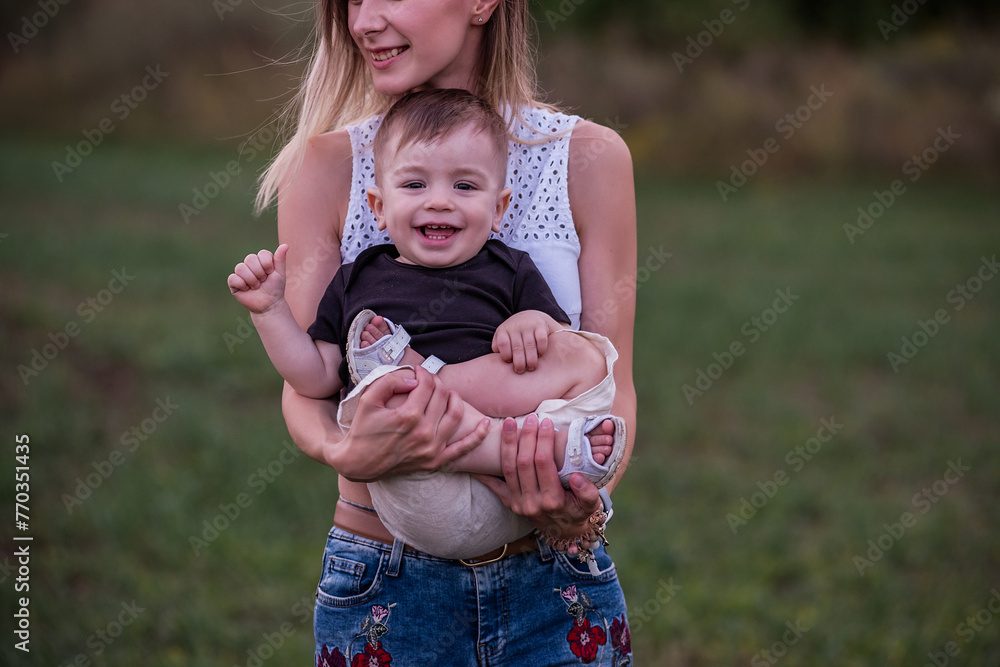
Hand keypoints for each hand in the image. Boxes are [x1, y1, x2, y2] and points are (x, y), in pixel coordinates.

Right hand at [228, 244, 288, 314]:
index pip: (262, 253)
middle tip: (263, 281)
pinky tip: (247, 289)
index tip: (270, 273)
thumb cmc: (275, 288)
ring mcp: (241, 273)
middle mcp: (250, 264)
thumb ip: (280, 259)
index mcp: (261, 260)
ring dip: (251, 280)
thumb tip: (285, 245)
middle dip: (259, 272)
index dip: (267, 264)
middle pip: (249, 258)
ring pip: (240, 267)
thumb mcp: (280, 274)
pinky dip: (242, 284)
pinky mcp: (233, 282)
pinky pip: (233, 278)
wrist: (269, 305)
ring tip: (256, 287)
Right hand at [336, 367, 488, 480]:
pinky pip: (464, 449)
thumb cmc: (362, 429)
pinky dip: (478, 436)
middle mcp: (424, 433)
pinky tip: (485, 423)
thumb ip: (390, 381)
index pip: (427, 385)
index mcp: (408, 416)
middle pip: (442, 396)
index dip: (423, 373)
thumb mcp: (368, 399)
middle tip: (427, 382)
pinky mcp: (436, 461)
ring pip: (456, 414)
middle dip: (436, 383)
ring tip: (445, 393)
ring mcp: (432, 449)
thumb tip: (413, 378)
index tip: (417, 372)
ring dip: (455, 398)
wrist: (358, 462)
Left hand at [475, 416, 601, 539]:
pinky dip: (484, 471)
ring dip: (507, 443)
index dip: (543, 440)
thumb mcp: (591, 505)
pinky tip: (478, 455)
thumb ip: (588, 492)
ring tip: (509, 423)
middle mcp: (532, 503)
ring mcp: (518, 504)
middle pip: (524, 462)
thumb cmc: (579, 512)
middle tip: (530, 418)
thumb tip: (576, 477)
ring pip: (508, 468)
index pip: (543, 463)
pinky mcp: (510, 504)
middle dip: (526, 436)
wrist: (566, 532)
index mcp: (553, 500)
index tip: (546, 423)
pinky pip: (494, 486)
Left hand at [492, 310, 561, 372]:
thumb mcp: (502, 336)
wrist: (531, 316)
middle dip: (519, 363)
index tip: (510, 362)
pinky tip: (540, 354)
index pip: (503, 344)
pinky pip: (541, 340)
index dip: (506, 356)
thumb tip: (496, 361)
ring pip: (530, 346)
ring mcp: (528, 325)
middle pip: (517, 348)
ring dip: (531, 360)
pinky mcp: (540, 326)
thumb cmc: (514, 333)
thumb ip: (498, 347)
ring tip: (531, 367)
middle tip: (521, 371)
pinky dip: (541, 350)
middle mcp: (515, 326)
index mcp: (503, 330)